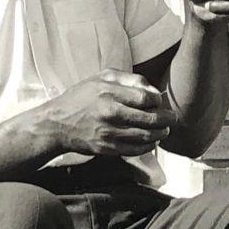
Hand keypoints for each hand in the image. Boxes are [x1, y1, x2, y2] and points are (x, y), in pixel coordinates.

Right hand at [41, 69, 177, 157]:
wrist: (56, 124)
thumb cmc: (80, 98)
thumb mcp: (100, 78)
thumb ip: (127, 79)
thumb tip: (151, 89)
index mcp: (109, 94)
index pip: (145, 99)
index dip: (158, 101)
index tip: (159, 102)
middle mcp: (110, 114)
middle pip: (149, 119)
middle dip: (166, 119)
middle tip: (172, 119)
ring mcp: (108, 134)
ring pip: (145, 137)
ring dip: (160, 134)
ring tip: (164, 130)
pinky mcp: (106, 149)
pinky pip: (134, 150)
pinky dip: (147, 147)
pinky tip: (151, 142)